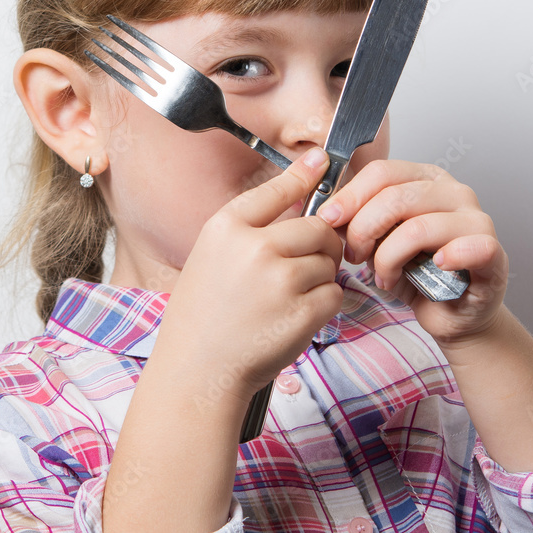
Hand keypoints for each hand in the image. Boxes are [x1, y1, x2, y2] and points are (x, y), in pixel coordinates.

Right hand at [159, 147, 343, 404]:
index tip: (323, 160)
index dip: (304, 175)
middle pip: (318, 228)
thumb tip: (299, 191)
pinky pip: (335, 295)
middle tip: (309, 264)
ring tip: (290, 298)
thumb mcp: (212, 256)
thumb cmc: (203, 316)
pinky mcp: (302, 313)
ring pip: (330, 262)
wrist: (197, 371)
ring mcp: (280, 281)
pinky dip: (325, 306)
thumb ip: (251, 228)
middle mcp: (254, 247)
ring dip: (321, 278)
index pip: (277, 190)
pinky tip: (297, 317)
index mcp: (226, 228)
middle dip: (322, 245)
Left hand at [317, 159, 507, 349]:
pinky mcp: (493, 253)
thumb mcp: (380, 241)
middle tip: (354, 256)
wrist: (454, 315)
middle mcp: (454, 192)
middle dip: (363, 229)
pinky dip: (447, 258)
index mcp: (426, 179)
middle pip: (395, 197)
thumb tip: (328, 212)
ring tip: (385, 276)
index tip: (328, 219)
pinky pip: (469, 247)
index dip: (349, 196)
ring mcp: (477, 220)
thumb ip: (361, 220)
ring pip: (418, 228)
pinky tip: (434, 268)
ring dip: (390, 258)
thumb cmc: (418, 276)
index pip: (382, 172)